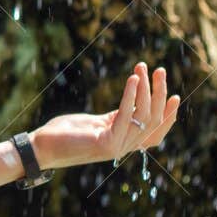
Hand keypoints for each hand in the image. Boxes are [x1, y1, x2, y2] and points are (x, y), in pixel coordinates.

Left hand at [30, 61, 180, 169]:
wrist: (41, 148)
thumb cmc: (64, 133)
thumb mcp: (97, 123)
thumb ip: (117, 117)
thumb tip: (135, 102)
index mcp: (123, 143)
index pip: (155, 134)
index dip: (168, 116)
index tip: (175, 96)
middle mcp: (123, 148)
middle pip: (153, 120)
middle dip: (159, 93)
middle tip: (160, 70)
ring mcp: (116, 148)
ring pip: (143, 116)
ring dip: (145, 89)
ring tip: (143, 68)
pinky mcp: (106, 143)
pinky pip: (125, 115)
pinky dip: (131, 95)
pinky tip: (133, 79)